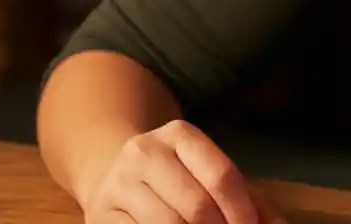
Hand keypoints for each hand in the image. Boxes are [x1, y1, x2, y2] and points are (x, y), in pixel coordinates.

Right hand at [81, 120, 286, 223]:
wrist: (112, 171)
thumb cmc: (176, 177)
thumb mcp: (210, 174)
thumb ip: (249, 199)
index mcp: (179, 135)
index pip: (221, 175)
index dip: (242, 211)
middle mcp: (144, 152)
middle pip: (196, 206)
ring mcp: (118, 184)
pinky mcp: (100, 216)